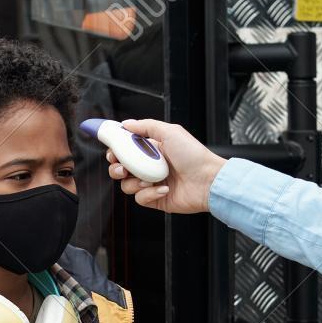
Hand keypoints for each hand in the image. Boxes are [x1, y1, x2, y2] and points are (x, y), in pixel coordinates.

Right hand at [108, 119, 225, 213]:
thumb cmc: (195, 156)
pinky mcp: (155, 199)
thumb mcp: (170, 132)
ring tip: (150, 179)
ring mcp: (152, 184)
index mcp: (152, 149)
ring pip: (126, 185)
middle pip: (120, 168)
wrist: (208, 181)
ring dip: (134, 182)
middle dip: (117, 168)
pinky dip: (148, 193)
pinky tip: (163, 189)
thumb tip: (126, 123)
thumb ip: (146, 125)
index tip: (112, 150)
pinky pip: (139, 198)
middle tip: (123, 168)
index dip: (116, 149)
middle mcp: (150, 166)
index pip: (125, 149)